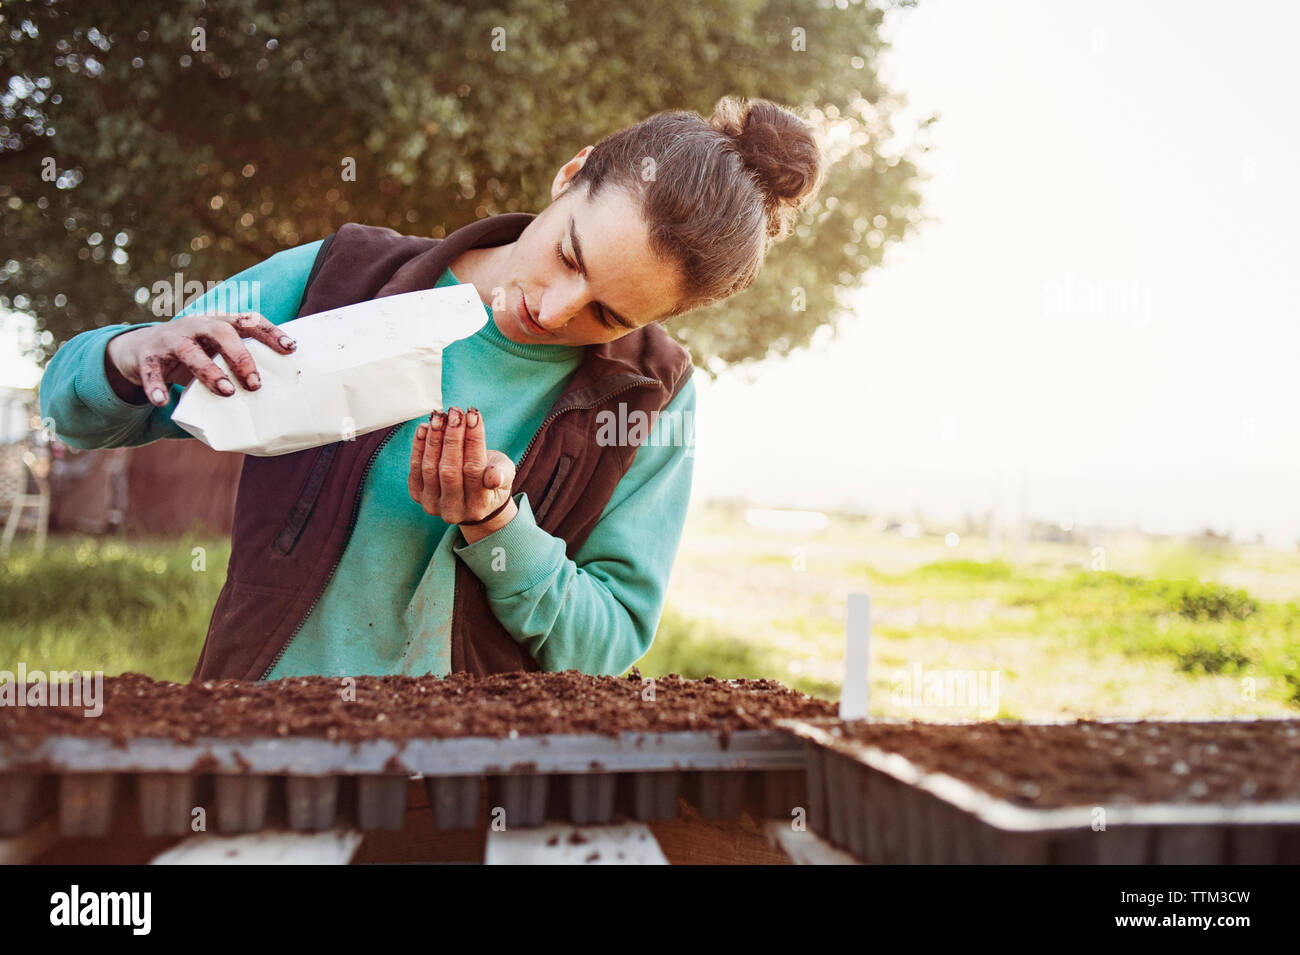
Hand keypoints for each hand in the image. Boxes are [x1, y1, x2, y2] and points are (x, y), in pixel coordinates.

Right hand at [105, 312, 296, 405]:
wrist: (139, 349)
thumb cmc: (192, 355)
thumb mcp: (215, 354)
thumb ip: (236, 368)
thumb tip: (271, 400)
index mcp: (217, 323)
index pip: (248, 321)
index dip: (270, 332)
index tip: (291, 348)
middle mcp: (195, 326)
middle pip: (220, 331)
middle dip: (240, 356)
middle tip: (255, 384)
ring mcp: (169, 339)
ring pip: (189, 351)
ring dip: (209, 371)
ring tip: (226, 392)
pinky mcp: (146, 356)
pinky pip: (151, 370)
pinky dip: (156, 386)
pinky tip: (162, 402)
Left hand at [409, 406, 517, 540]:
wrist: (474, 497)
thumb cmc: (492, 478)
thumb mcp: (505, 474)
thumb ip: (501, 474)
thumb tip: (493, 478)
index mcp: (479, 505)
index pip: (474, 469)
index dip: (473, 440)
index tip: (473, 414)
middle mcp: (454, 510)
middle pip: (449, 470)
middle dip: (452, 437)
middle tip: (455, 412)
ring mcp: (433, 505)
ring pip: (430, 468)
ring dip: (434, 439)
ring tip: (440, 416)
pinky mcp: (418, 495)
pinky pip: (415, 469)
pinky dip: (419, 446)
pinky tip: (425, 427)